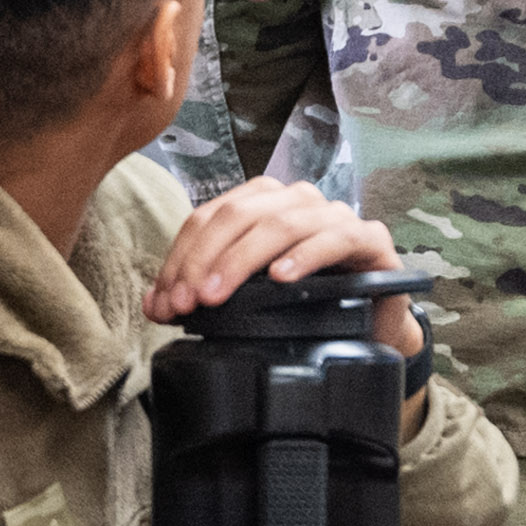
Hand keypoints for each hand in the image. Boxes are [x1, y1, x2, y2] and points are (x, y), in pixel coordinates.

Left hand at [146, 180, 421, 365]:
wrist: (372, 325)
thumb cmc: (308, 302)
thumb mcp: (249, 296)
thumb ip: (203, 291)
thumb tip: (154, 305)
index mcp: (262, 203)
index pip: (208, 218)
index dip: (180, 258)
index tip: (165, 301)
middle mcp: (297, 200)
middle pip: (236, 216)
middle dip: (203, 261)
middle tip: (187, 302)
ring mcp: (335, 216)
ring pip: (279, 224)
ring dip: (241, 261)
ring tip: (218, 295)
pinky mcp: (370, 239)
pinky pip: (335, 239)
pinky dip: (305, 257)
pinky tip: (281, 279)